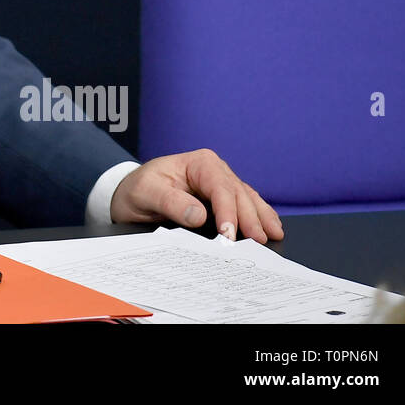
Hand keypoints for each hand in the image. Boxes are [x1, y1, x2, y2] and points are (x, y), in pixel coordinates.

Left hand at [110, 148, 284, 243]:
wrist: (130, 193)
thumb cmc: (138, 189)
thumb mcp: (146, 193)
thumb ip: (171, 202)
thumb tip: (198, 215)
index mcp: (198, 163)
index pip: (219, 188)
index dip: (228, 212)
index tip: (229, 235)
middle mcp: (214, 169)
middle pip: (238, 194)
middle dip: (250, 218)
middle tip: (258, 241)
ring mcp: (221, 182)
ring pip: (247, 199)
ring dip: (261, 217)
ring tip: (273, 234)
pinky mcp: (222, 197)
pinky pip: (245, 204)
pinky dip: (259, 215)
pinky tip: (270, 227)